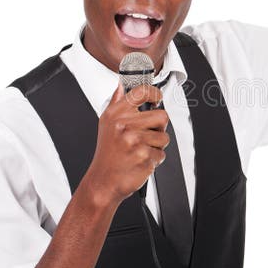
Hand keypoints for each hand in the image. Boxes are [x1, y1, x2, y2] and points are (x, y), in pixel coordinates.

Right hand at [83, 82, 169, 205]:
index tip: (157, 99)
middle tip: (147, 135)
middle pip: (162, 116)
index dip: (155, 94)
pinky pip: (162, 153)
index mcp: (116, 114)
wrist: (103, 181)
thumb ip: (116, 103)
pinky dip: (155, 159)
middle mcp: (124, 125)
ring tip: (141, 150)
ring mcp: (134, 140)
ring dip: (157, 146)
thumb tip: (121, 86)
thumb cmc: (108, 154)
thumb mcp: (106, 124)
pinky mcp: (143, 156)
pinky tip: (141, 160)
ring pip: (164, 136)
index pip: (142, 92)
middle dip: (159, 128)